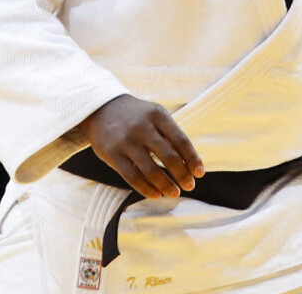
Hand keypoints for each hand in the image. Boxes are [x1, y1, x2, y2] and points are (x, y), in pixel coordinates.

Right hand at [80, 94, 204, 198]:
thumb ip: (171, 135)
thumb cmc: (138, 116)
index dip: (192, 159)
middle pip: (169, 156)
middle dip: (182, 175)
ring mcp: (126, 141)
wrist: (101, 108)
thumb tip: (190, 164)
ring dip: (166, 185)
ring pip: (151, 170)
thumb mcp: (155, 116)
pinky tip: (156, 194)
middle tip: (189, 186)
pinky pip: (132, 177)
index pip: (181, 140)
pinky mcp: (112, 154)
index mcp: (158, 115)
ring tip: (174, 193)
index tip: (200, 173)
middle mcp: (142, 127)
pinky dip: (146, 189)